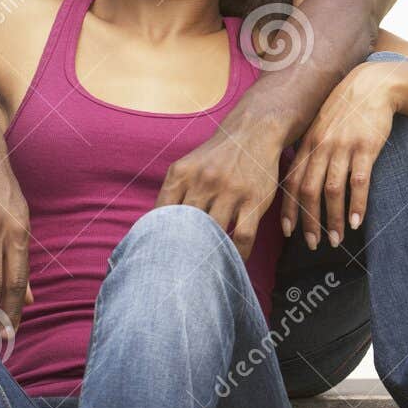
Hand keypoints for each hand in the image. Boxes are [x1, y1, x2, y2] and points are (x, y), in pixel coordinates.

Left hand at [157, 117, 282, 260]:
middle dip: (182, 252)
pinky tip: (234, 260)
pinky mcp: (254, 199)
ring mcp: (230, 190)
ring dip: (210, 255)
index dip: (157, 240)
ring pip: (214, 234)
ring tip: (206, 271)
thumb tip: (154, 229)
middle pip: (186, 228)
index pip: (161, 215)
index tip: (157, 259)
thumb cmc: (215, 157)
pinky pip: (243, 235)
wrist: (252, 132)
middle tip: (179, 274)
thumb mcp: (187, 167)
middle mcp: (203, 181)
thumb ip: (172, 194)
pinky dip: (238, 253)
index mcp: (181, 174)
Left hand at [281, 61, 400, 247]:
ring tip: (336, 240)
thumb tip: (296, 183)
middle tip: (312, 245)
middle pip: (308, 191)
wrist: (372, 86)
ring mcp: (342, 147)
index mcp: (306, 145)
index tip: (287, 232)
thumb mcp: (318, 128)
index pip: (290, 182)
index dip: (287, 209)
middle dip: (309, 222)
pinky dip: (357, 205)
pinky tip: (357, 222)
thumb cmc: (344, 110)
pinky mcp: (366, 147)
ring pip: (332, 191)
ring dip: (334, 219)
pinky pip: (359, 182)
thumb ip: (307, 153)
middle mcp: (320, 148)